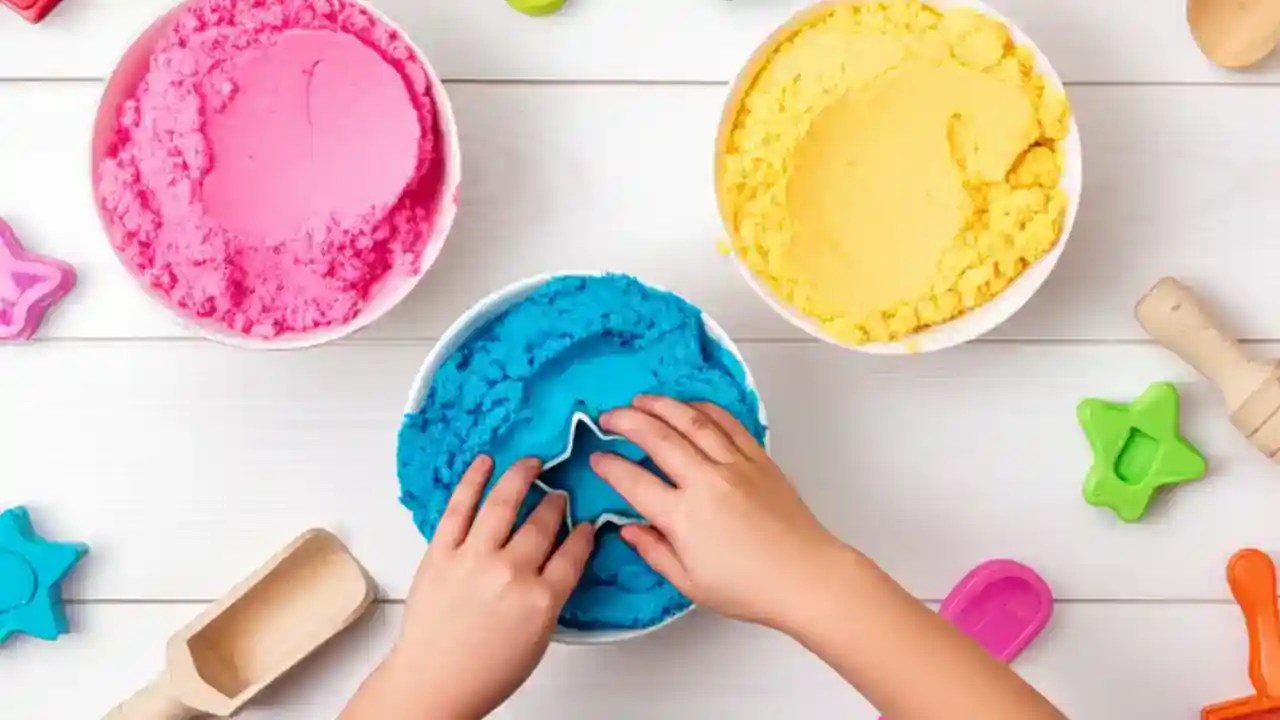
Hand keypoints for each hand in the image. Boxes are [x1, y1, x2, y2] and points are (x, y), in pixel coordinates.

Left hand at [379, 457, 593, 719]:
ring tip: (531, 463)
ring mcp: (474, 559)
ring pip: (504, 503)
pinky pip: (459, 508)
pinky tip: (485, 463)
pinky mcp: (441, 553)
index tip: (587, 523)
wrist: (434, 683)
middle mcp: (511, 573)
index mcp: (541, 600)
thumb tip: (559, 562)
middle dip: (555, 504)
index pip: (574, 553)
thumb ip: (551, 596)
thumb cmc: (485, 672)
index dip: (584, 534)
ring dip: (521, 476)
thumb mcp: (538, 639)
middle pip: (543, 524)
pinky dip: (473, 480)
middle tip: (558, 494)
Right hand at [591, 395, 845, 629]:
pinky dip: (704, 409)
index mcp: (683, 517)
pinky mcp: (759, 460)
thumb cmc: (749, 588)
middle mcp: (706, 482)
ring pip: (692, 421)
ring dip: (662, 405)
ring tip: (641, 400)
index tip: (596, 459)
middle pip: (658, 438)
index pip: (634, 482)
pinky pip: (727, 423)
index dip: (609, 467)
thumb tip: (628, 529)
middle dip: (627, 421)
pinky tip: (688, 405)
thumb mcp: (690, 583)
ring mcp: (735, 466)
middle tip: (608, 416)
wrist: (806, 576)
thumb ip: (654, 551)